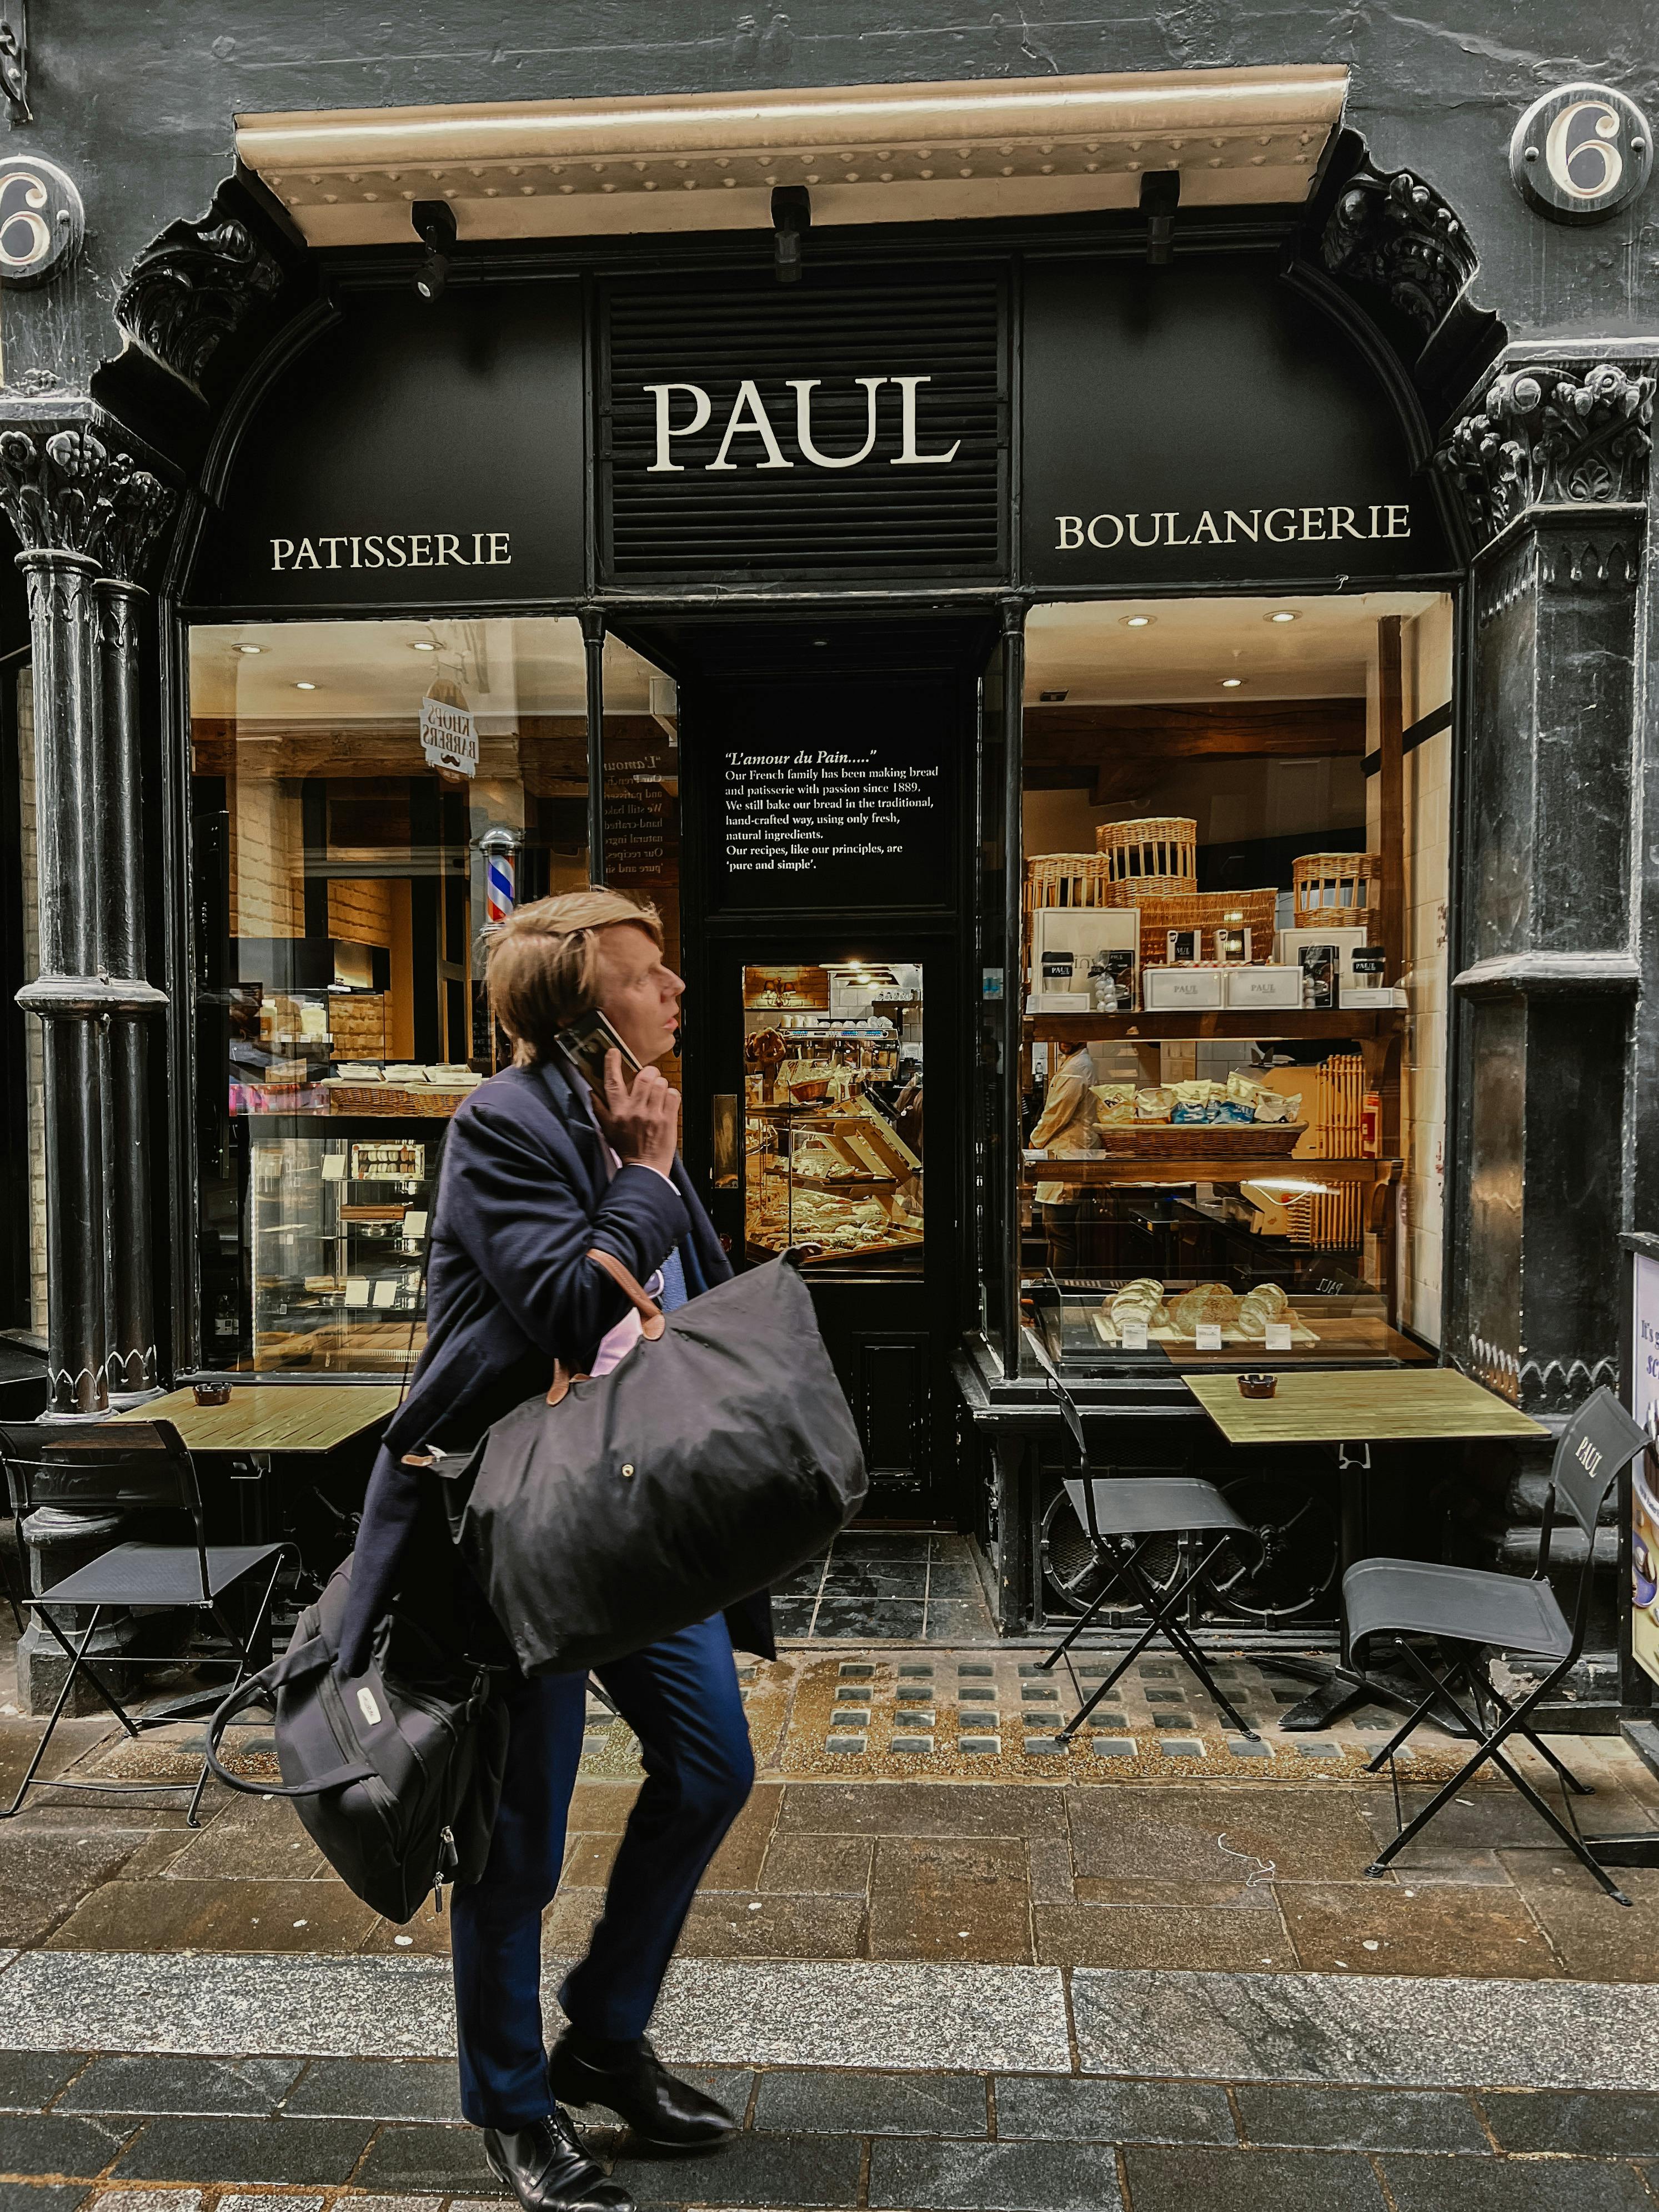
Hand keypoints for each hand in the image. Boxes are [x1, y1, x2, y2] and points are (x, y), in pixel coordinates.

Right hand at [593, 1049, 680, 1175]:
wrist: (644, 1169)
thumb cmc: (626, 1149)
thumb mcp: (607, 1130)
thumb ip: (599, 1109)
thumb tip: (591, 1092)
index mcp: (618, 1112)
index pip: (613, 1082)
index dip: (612, 1064)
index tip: (613, 1053)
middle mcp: (635, 1110)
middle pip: (643, 1076)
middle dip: (648, 1072)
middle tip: (649, 1077)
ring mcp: (653, 1114)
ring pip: (660, 1083)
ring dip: (660, 1084)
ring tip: (658, 1093)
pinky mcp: (668, 1119)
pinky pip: (673, 1095)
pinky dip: (672, 1095)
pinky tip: (667, 1102)